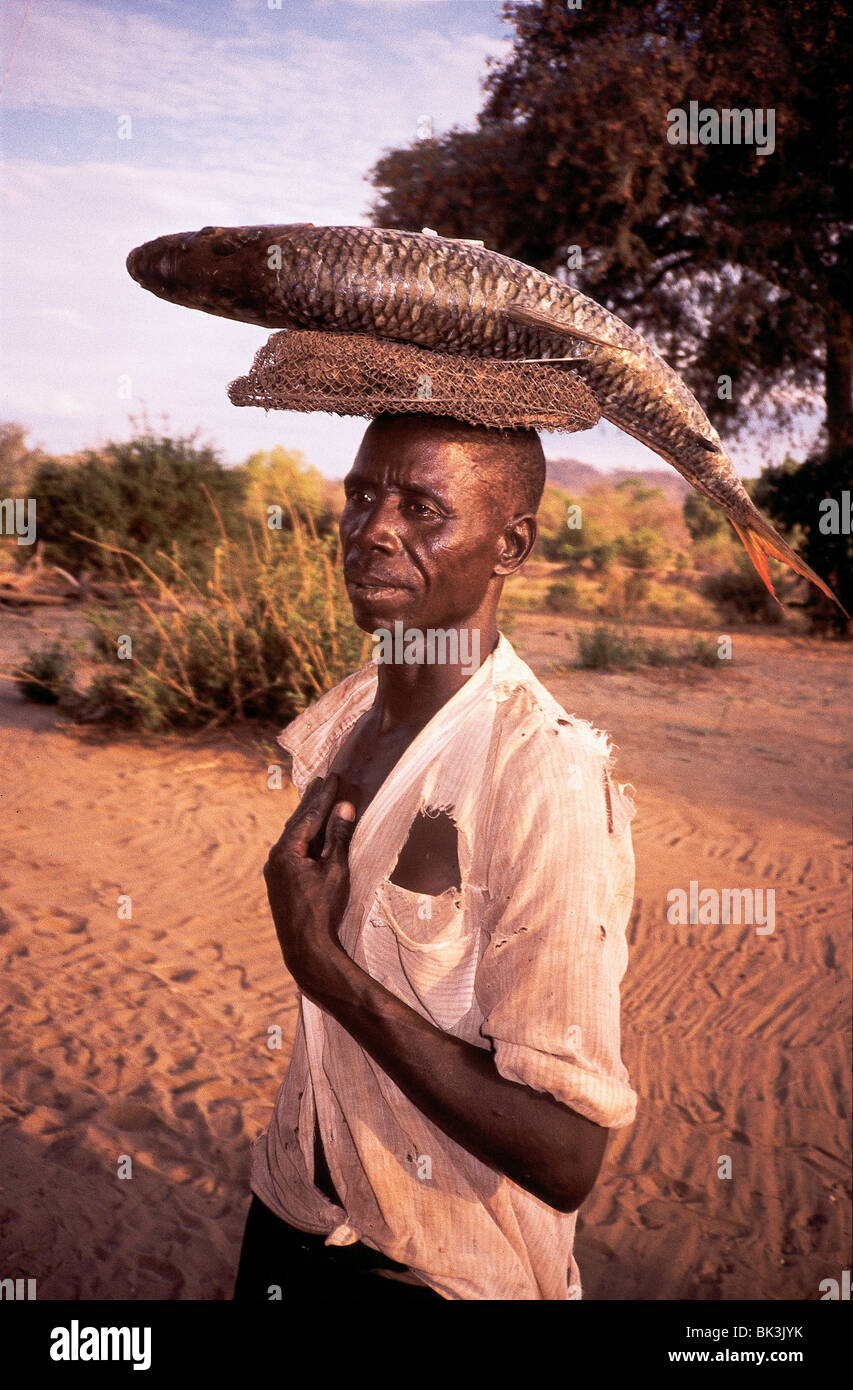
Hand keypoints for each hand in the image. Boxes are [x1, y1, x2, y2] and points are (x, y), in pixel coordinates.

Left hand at [263, 774, 355, 999]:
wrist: (305, 946)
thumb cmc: (323, 908)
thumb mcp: (335, 869)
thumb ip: (338, 837)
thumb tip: (344, 807)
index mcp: (286, 850)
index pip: (308, 815)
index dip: (323, 796)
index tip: (333, 777)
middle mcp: (275, 857)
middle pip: (297, 822)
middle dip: (311, 802)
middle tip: (322, 780)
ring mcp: (274, 871)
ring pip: (293, 836)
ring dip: (306, 818)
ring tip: (315, 800)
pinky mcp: (279, 883)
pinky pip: (291, 850)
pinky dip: (303, 836)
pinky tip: (308, 834)